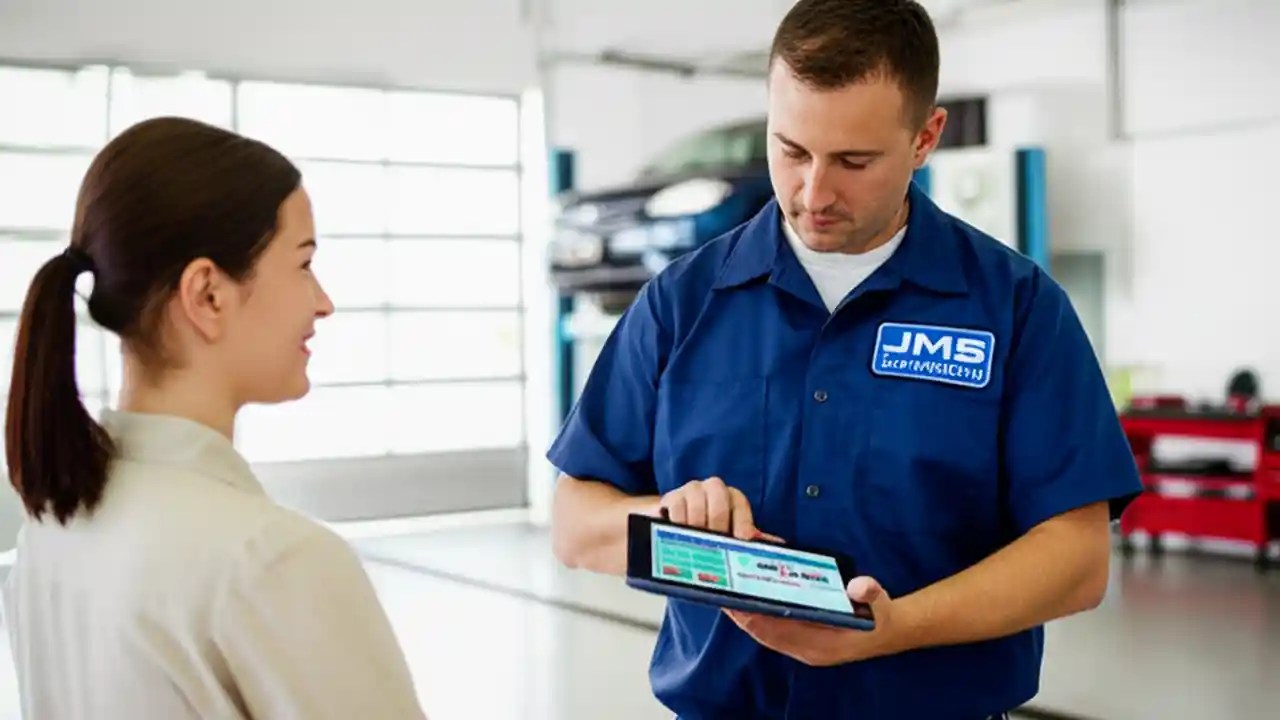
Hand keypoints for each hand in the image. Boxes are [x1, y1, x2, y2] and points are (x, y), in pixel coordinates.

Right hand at [656, 476, 782, 541]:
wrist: (675, 525)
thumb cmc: (708, 531)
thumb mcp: (730, 535)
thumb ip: (751, 541)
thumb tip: (779, 546)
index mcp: (732, 497)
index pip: (740, 504)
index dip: (742, 523)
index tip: (740, 540)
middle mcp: (714, 489)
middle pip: (719, 501)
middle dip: (717, 525)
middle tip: (713, 544)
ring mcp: (691, 490)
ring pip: (697, 502)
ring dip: (697, 525)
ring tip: (696, 543)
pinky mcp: (672, 496)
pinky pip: (676, 505)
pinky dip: (679, 522)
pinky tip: (680, 534)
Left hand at [725, 576, 901, 666]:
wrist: (891, 631)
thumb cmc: (881, 617)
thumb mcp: (879, 602)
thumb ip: (868, 593)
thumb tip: (860, 586)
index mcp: (822, 645)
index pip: (778, 633)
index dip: (754, 618)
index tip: (733, 601)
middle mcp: (808, 649)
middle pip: (764, 633)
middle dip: (742, 613)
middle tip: (720, 590)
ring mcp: (804, 646)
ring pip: (765, 631)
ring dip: (747, 613)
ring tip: (728, 591)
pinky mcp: (802, 639)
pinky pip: (773, 628)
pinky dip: (760, 614)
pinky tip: (750, 596)